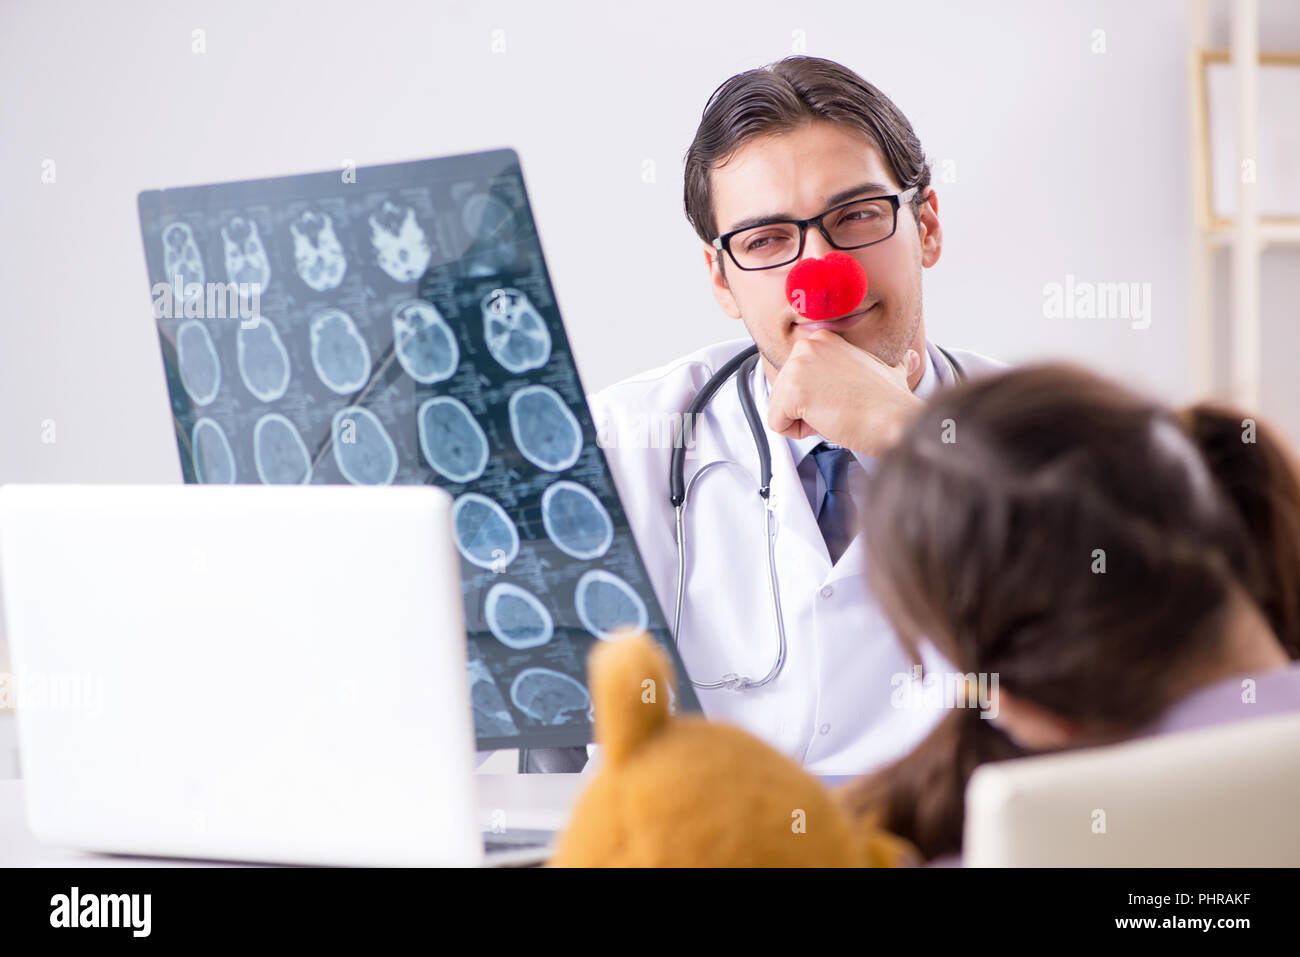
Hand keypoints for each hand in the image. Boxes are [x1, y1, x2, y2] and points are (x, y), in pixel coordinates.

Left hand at [767, 329, 923, 457]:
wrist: (894, 420)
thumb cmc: (891, 402)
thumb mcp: (889, 371)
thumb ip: (890, 364)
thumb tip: (910, 359)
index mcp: (822, 339)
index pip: (794, 377)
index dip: (816, 396)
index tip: (840, 397)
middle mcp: (807, 346)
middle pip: (781, 392)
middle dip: (806, 409)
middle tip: (838, 408)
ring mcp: (798, 367)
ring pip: (777, 409)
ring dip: (803, 421)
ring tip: (834, 414)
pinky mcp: (793, 392)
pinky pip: (776, 424)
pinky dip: (797, 433)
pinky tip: (826, 422)